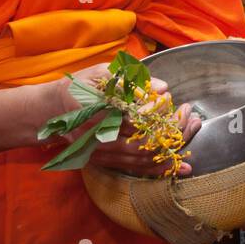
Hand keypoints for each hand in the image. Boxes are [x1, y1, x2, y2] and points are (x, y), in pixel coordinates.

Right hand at [54, 63, 202, 176]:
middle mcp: (102, 137)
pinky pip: (137, 169)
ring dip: (174, 147)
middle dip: (175, 130)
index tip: (174, 102)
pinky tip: (182, 165)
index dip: (160, 113)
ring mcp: (104, 153)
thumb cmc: (77, 88)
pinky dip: (162, 168)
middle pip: (146, 141)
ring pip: (145, 158)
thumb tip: (162, 88)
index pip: (137, 118)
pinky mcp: (106, 162)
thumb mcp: (100, 74)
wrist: (51, 112)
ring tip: (193, 129)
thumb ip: (131, 80)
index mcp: (99, 112)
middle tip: (192, 115)